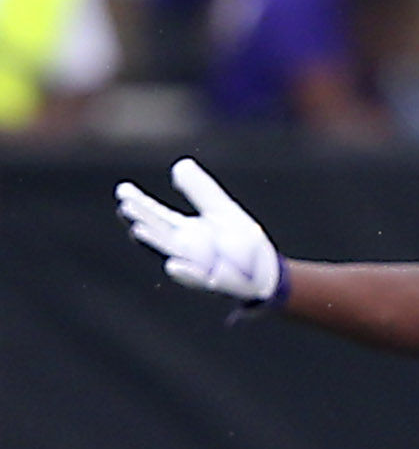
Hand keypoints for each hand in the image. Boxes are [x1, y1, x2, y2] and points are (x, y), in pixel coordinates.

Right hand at [116, 157, 284, 303]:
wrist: (265, 272)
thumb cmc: (238, 240)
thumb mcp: (221, 209)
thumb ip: (201, 191)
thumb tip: (180, 165)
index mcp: (185, 232)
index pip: (159, 216)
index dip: (141, 205)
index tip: (123, 191)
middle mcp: (188, 250)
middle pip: (162, 234)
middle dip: (145, 222)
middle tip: (126, 207)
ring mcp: (201, 268)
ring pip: (178, 257)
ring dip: (157, 244)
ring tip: (139, 231)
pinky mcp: (220, 283)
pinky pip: (203, 279)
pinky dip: (189, 273)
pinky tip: (172, 265)